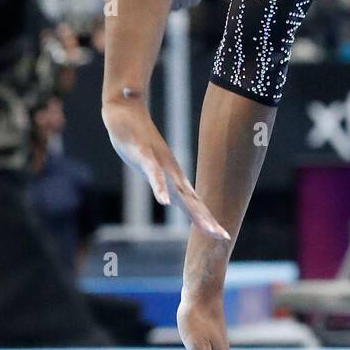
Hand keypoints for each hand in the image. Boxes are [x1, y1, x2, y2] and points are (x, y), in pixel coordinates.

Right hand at [102, 97, 228, 239]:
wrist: (126, 112)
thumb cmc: (141, 142)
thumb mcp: (155, 166)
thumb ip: (164, 182)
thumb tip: (174, 198)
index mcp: (174, 178)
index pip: (194, 203)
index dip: (207, 220)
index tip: (223, 236)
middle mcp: (171, 173)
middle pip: (192, 201)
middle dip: (206, 220)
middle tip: (223, 236)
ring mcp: (159, 164)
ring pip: (177, 190)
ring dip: (192, 209)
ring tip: (205, 226)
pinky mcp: (143, 154)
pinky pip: (153, 174)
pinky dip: (159, 187)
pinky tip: (164, 201)